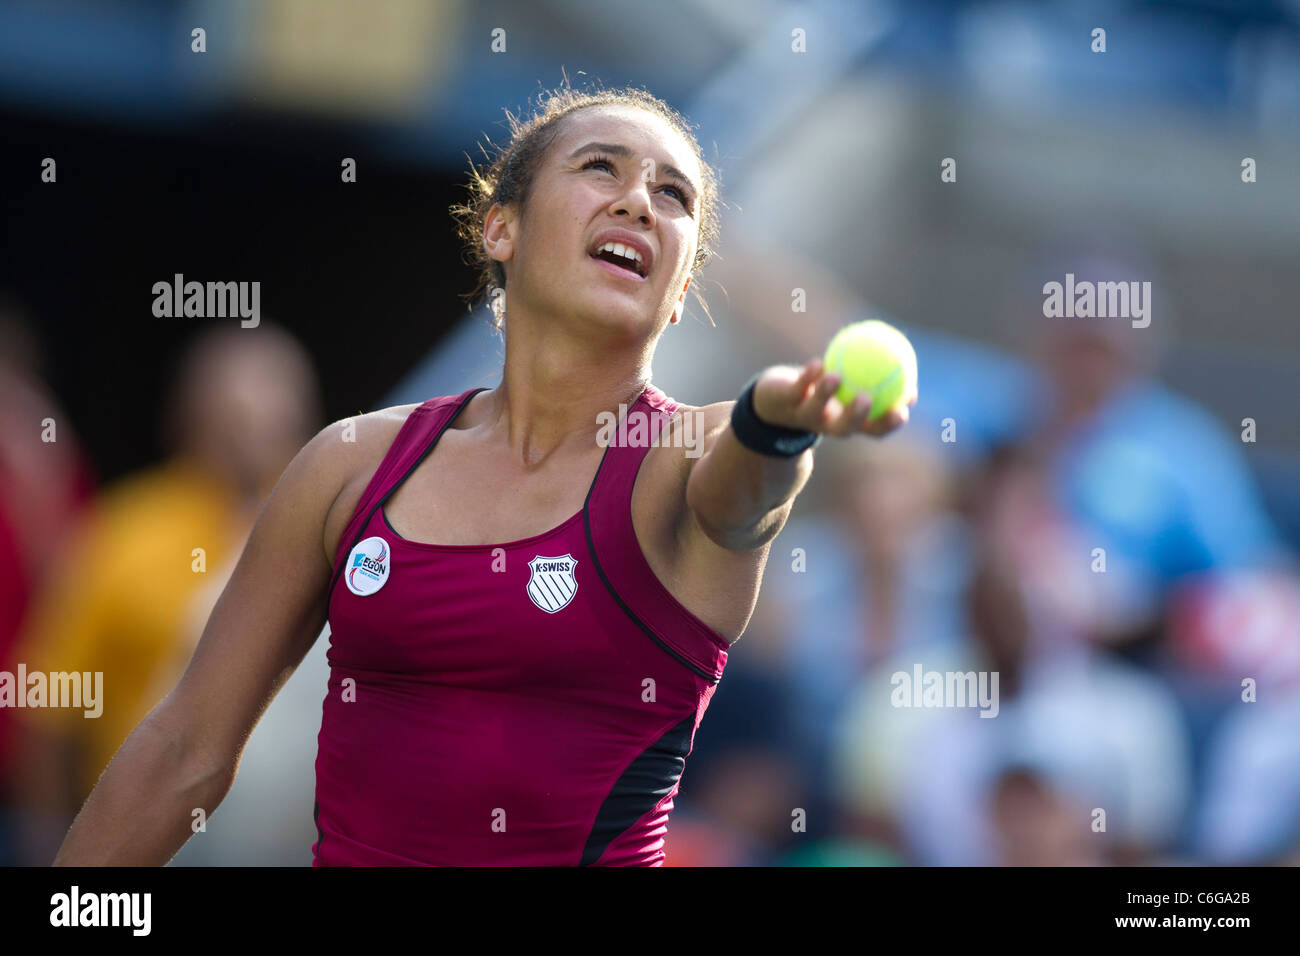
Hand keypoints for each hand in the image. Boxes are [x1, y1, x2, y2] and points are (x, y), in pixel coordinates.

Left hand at [751, 357, 914, 437]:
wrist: (774, 402)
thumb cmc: (823, 394)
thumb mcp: (851, 391)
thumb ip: (877, 387)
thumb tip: (912, 384)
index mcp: (846, 422)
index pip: (871, 429)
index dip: (888, 424)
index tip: (903, 410)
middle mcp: (826, 424)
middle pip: (843, 428)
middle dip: (856, 417)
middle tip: (868, 398)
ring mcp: (804, 414)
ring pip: (815, 409)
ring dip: (825, 393)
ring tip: (836, 376)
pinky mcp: (786, 401)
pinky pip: (797, 388)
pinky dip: (808, 375)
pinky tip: (818, 362)